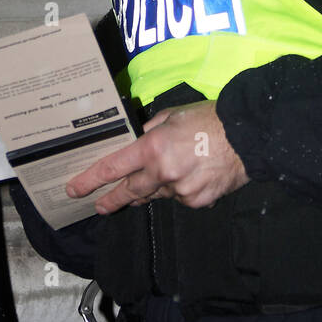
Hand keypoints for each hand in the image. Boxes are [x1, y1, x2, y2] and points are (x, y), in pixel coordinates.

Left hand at [66, 101, 248, 213]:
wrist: (247, 136)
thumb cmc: (209, 119)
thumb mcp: (172, 115)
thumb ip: (150, 129)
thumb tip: (136, 139)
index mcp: (152, 148)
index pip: (112, 168)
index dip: (90, 180)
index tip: (74, 189)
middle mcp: (162, 173)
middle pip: (129, 191)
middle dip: (112, 199)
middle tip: (99, 206)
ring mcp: (180, 191)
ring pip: (157, 195)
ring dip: (152, 189)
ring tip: (149, 185)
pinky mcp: (197, 201)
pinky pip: (180, 198)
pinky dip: (179, 190)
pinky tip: (190, 177)